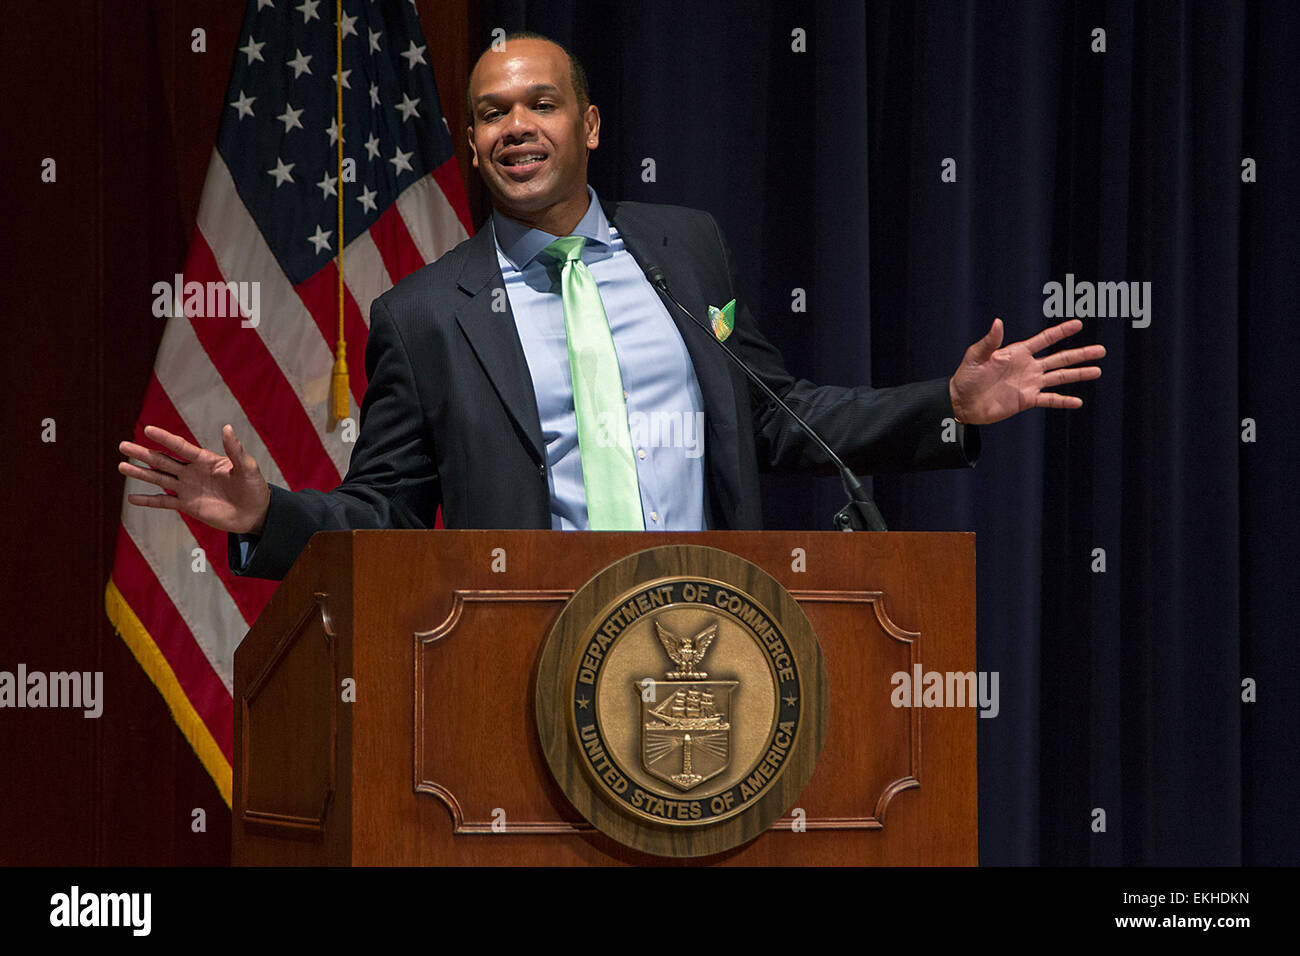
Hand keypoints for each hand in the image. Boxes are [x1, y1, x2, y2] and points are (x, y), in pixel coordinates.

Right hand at [118, 424, 270, 533]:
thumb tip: (228, 428)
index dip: (165, 438)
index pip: (181, 447)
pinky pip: (164, 502)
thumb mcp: (247, 468)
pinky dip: (149, 500)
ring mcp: (188, 489)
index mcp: (206, 460)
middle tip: (123, 445)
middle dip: (143, 453)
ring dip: (141, 473)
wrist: (255, 513)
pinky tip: (132, 499)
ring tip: (121, 466)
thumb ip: (236, 450)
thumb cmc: (254, 488)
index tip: (147, 429)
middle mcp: (193, 472)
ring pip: (159, 479)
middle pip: (163, 460)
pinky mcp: (188, 505)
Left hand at [948, 318, 1104, 424]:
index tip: (1079, 324)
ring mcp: (1029, 383)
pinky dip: (1063, 401)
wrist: (962, 402)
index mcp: (1017, 352)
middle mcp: (1028, 367)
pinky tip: (1078, 402)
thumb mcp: (975, 356)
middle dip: (1080, 354)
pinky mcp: (1027, 400)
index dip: (1061, 332)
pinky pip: (1049, 399)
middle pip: (1060, 358)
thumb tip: (998, 321)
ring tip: (1098, 371)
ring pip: (1060, 377)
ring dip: (1078, 374)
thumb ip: (989, 341)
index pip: (1045, 340)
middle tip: (1101, 350)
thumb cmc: (966, 377)